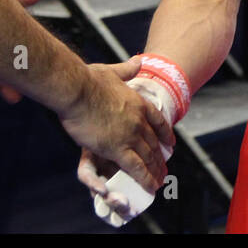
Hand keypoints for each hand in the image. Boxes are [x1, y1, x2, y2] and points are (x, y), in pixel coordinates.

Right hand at [77, 77, 176, 225]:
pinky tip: (150, 186)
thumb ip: (128, 69)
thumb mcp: (113, 71)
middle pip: (154, 142)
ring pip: (148, 157)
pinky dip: (145, 178)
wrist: (77, 89)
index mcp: (138, 103)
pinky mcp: (117, 148)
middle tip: (164, 168)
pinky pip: (136, 168)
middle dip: (160, 157)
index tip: (170, 143)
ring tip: (160, 181)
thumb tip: (139, 60)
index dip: (165, 134)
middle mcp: (139, 120)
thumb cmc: (89, 79)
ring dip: (155, 171)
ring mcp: (130, 135)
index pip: (158, 121)